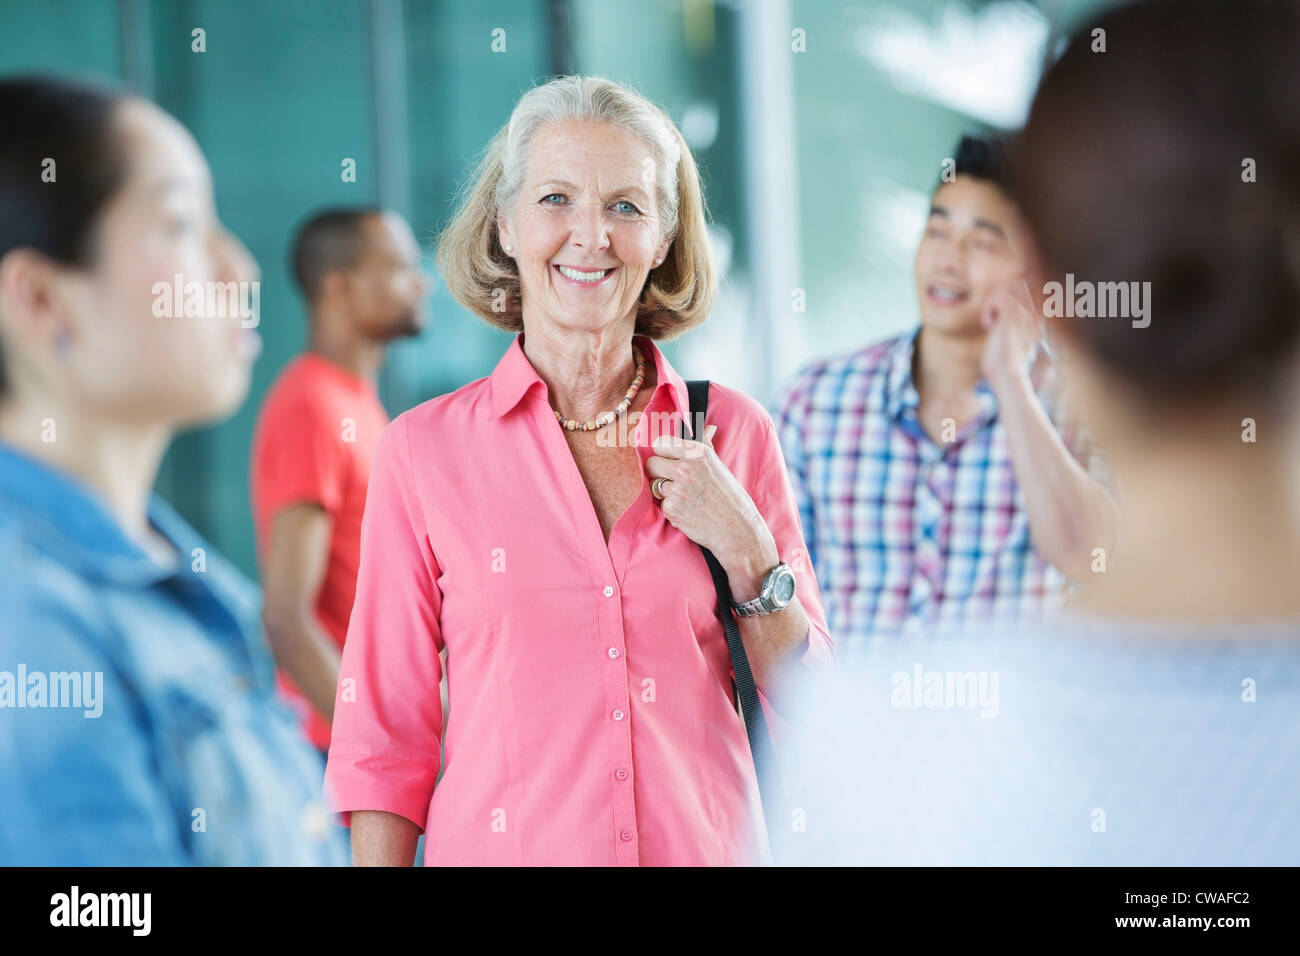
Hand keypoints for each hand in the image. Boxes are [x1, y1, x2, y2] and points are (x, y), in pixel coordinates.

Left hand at [647, 425, 778, 596]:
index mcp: (696, 452)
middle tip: (673, 481)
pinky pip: (661, 505)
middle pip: (651, 463)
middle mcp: (685, 468)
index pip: (660, 443)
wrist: (736, 527)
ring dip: (665, 492)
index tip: (667, 459)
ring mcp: (677, 489)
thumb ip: (706, 445)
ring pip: (654, 485)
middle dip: (658, 472)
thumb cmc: (730, 495)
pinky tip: (687, 511)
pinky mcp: (672, 509)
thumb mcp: (719, 465)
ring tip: (686, 497)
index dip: (662, 453)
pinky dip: (671, 509)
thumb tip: (708, 428)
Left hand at [980, 278, 1044, 391]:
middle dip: (1001, 295)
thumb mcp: (1013, 331)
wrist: (1005, 374)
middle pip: (1019, 282)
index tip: (1000, 312)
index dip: (1011, 292)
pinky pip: (998, 297)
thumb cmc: (1006, 358)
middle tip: (994, 316)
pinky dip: (988, 310)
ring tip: (991, 321)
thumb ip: (1014, 312)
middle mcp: (1038, 311)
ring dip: (993, 301)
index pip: (1030, 284)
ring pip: (1008, 286)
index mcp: (1042, 314)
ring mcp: (1028, 311)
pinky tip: (989, 326)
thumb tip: (1007, 292)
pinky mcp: (1014, 315)